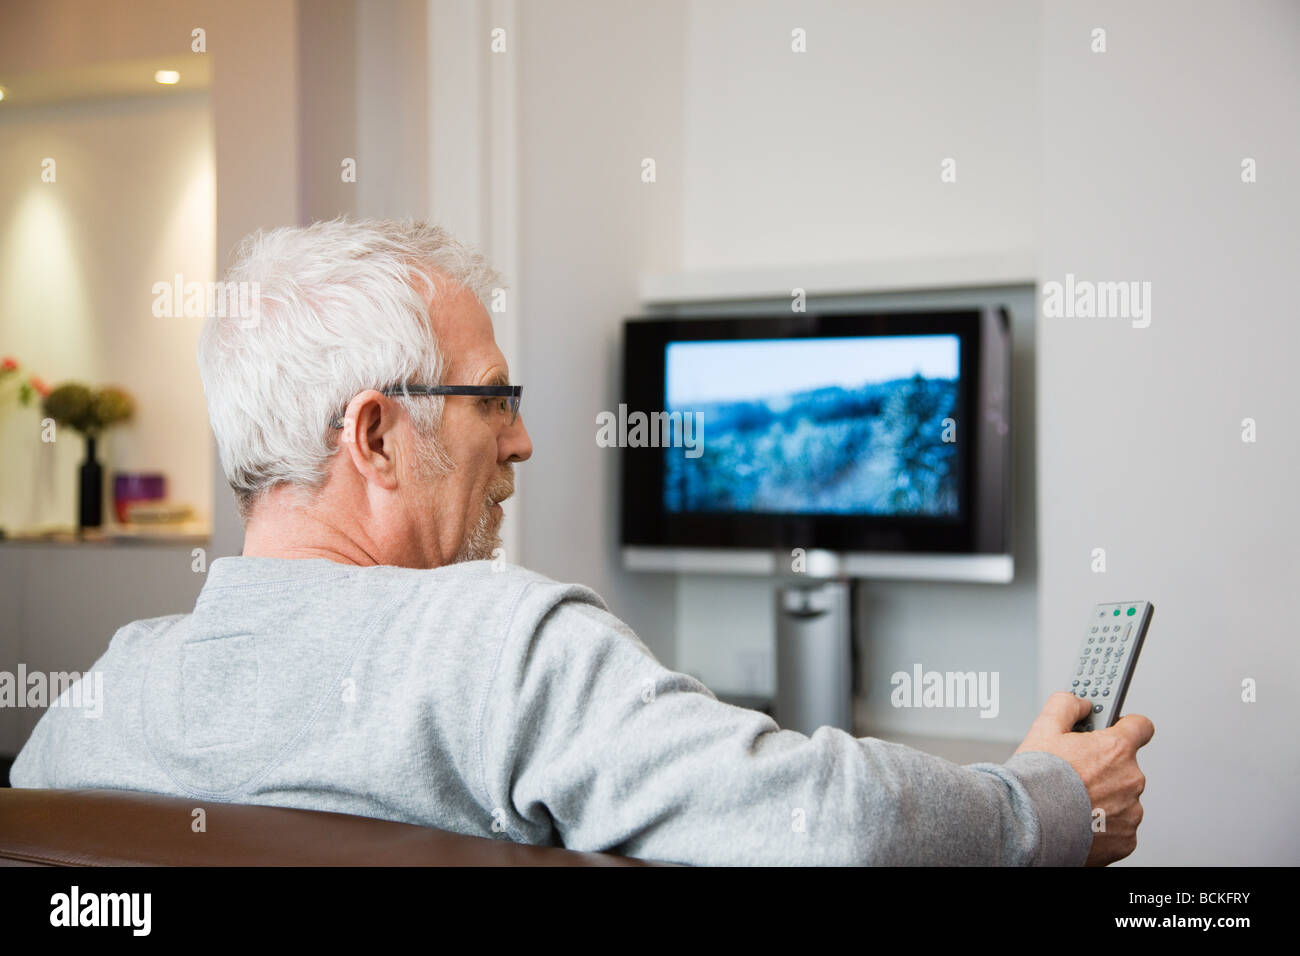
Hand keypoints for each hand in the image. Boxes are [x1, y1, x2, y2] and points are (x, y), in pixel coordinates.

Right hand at [1015, 692, 1153, 865]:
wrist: (1029, 826)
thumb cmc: (1037, 779)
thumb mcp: (1043, 729)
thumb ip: (1066, 705)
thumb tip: (1080, 702)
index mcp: (1116, 749)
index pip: (1141, 726)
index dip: (1125, 726)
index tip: (1113, 730)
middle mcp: (1131, 779)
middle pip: (1125, 766)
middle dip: (1105, 767)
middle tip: (1076, 773)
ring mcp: (1131, 812)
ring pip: (1122, 798)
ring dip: (1104, 798)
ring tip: (1073, 802)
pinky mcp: (1126, 840)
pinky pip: (1120, 827)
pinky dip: (1103, 825)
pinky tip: (1079, 822)